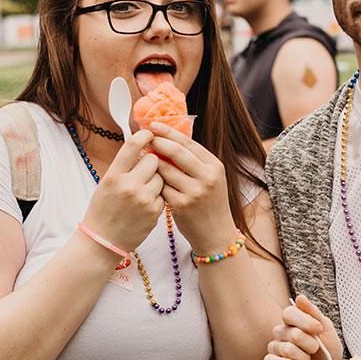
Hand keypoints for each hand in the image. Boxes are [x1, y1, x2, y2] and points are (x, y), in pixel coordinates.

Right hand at [81, 129, 163, 253]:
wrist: (103, 241)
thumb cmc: (103, 209)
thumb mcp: (106, 183)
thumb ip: (124, 166)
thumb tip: (143, 146)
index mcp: (114, 176)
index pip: (133, 145)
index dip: (144, 135)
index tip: (149, 134)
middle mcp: (129, 186)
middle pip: (153, 159)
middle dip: (151, 161)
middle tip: (144, 168)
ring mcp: (144, 199)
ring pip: (161, 176)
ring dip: (156, 178)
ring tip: (143, 188)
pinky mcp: (155, 212)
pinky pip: (163, 193)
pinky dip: (158, 195)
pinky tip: (146, 203)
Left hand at [148, 122, 234, 250]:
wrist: (216, 234)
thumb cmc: (210, 204)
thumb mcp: (210, 179)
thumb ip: (194, 161)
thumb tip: (169, 139)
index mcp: (215, 166)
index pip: (188, 143)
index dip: (168, 132)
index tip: (154, 126)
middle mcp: (207, 177)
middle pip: (176, 152)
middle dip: (158, 143)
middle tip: (145, 139)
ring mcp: (194, 192)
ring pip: (165, 169)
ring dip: (152, 163)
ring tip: (144, 159)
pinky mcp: (181, 205)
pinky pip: (161, 187)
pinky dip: (154, 182)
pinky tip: (148, 180)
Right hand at [263, 294, 343, 359]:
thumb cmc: (328, 350)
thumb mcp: (325, 329)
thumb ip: (313, 312)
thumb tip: (299, 297)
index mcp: (292, 321)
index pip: (289, 313)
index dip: (305, 321)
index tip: (319, 330)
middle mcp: (281, 332)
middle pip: (291, 333)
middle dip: (309, 343)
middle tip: (315, 349)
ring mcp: (275, 348)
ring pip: (287, 349)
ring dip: (303, 356)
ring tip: (307, 359)